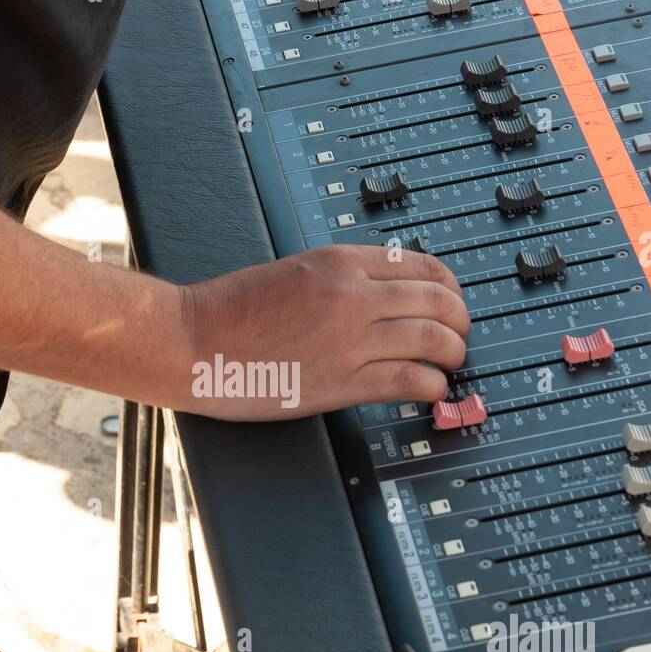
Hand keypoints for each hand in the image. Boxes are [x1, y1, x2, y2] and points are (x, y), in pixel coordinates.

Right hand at [175, 244, 468, 419]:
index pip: (421, 265)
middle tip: (458, 336)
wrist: (191, 341)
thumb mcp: (292, 272)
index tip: (450, 302)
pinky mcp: (342, 380)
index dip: (448, 286)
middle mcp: (353, 294)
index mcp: (339, 261)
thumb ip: (339, 280)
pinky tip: (430, 390)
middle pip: (438, 300)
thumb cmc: (228, 312)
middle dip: (459, 320)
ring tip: (450, 365)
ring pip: (435, 339)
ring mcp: (350, 338)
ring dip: (453, 354)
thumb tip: (380, 296)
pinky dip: (432, 386)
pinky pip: (411, 379)